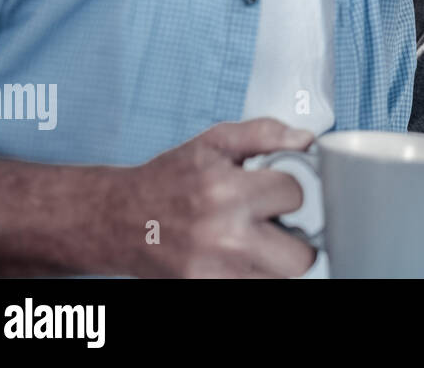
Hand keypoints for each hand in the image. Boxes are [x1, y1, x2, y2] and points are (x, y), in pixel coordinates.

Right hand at [105, 118, 316, 277]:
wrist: (116, 219)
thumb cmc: (169, 178)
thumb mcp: (214, 142)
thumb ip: (265, 133)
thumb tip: (306, 139)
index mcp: (226, 192)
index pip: (296, 196)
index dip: (291, 188)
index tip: (276, 188)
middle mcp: (222, 238)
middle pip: (301, 257)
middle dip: (297, 237)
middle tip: (278, 223)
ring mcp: (213, 273)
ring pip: (281, 280)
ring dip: (277, 260)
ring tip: (255, 239)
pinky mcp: (203, 289)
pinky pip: (255, 287)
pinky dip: (255, 273)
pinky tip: (239, 254)